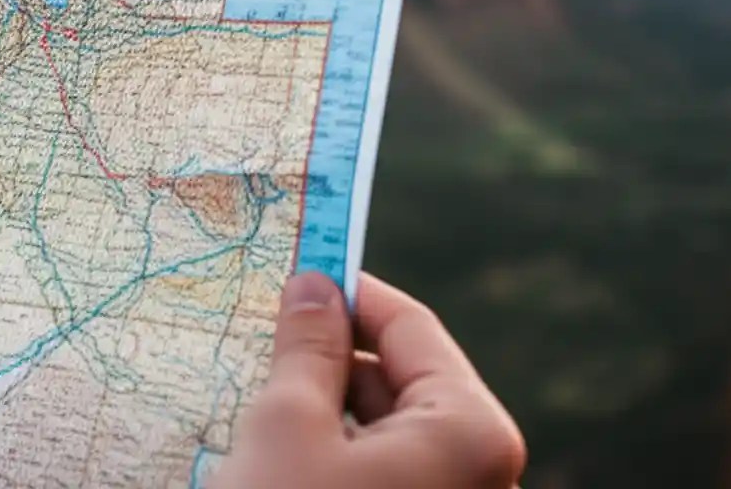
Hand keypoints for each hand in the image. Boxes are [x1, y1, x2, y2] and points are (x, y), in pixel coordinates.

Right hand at [214, 273, 525, 488]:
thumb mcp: (287, 426)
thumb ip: (306, 345)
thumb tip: (314, 282)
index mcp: (468, 430)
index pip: (408, 324)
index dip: (346, 289)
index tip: (292, 263)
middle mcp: (476, 469)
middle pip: (398, 376)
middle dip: (326, 352)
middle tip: (256, 329)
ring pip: (381, 425)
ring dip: (319, 402)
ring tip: (253, 390)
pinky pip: (375, 468)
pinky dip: (326, 447)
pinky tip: (271, 445)